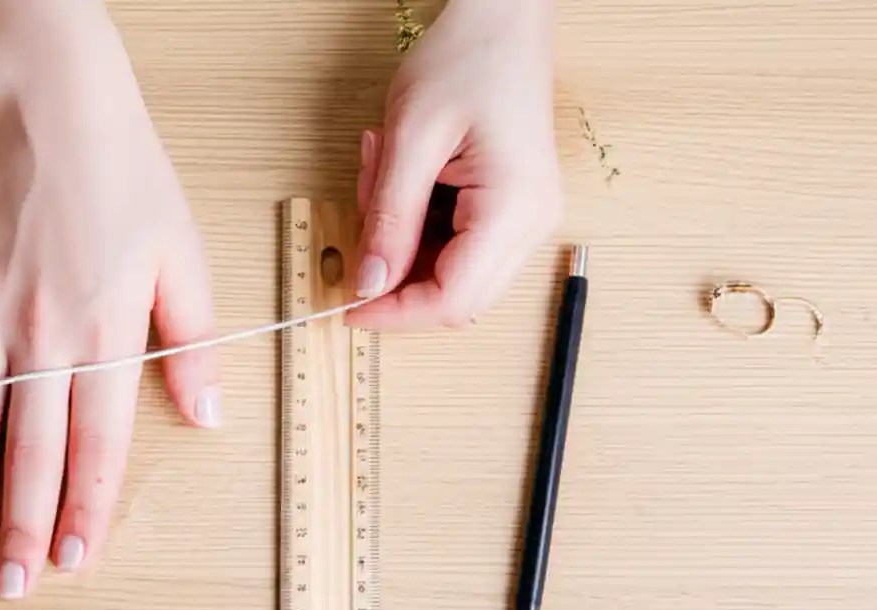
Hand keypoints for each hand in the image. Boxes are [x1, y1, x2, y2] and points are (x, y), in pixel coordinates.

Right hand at [0, 1, 219, 599]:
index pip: (98, 445)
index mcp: (105, 337)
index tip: (75, 560)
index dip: (88, 509)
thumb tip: (207, 414)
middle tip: (9, 584)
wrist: (61, 112)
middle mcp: (42, 337)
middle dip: (23, 525)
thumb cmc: (129, 181)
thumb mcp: (184, 260)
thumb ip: (191, 344)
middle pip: (31, 450)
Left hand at [347, 0, 562, 328]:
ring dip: (401, 240)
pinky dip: (415, 223)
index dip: (394, 314)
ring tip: (382, 171)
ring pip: (450, 271)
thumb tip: (369, 284)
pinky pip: (456, 243)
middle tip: (364, 209)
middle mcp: (531, 224)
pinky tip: (400, 174)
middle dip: (394, 269)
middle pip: (454, 296)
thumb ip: (389, 218)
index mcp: (513, 209)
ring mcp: (525, 218)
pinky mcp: (510, 208)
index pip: (452, 300)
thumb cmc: (468, 58)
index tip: (345, 306)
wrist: (505, 18)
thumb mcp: (411, 137)